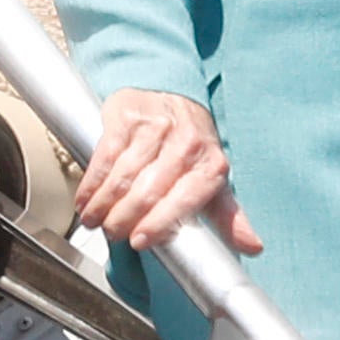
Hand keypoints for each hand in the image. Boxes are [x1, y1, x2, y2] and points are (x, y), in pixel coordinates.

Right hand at [76, 88, 264, 254]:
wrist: (170, 93)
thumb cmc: (191, 144)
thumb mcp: (213, 177)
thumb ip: (229, 216)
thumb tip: (253, 247)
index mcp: (210, 164)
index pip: (185, 199)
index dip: (159, 223)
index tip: (139, 241)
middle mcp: (186, 143)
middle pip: (149, 191)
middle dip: (125, 219)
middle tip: (113, 234)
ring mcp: (156, 128)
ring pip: (124, 177)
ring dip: (104, 205)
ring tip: (95, 221)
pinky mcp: (127, 118)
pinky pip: (105, 157)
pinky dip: (92, 184)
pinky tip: (86, 200)